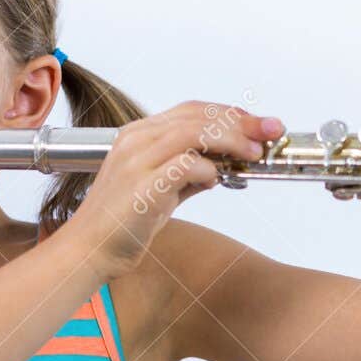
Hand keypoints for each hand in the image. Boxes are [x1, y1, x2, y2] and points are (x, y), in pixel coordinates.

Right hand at [61, 100, 283, 278]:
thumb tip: (220, 167)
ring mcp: (137, 160)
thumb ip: (187, 175)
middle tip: (271, 131)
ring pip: (195, 132)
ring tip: (255, 154)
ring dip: (232, 140)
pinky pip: (186, 165)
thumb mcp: (161, 190)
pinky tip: (215, 181)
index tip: (257, 124)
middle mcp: (136, 140)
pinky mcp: (142, 186)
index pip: (192, 110)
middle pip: (198, 116)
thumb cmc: (122, 223)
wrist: (90, 250)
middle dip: (242, 122)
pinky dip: (209, 171)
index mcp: (139, 135)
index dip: (229, 113)